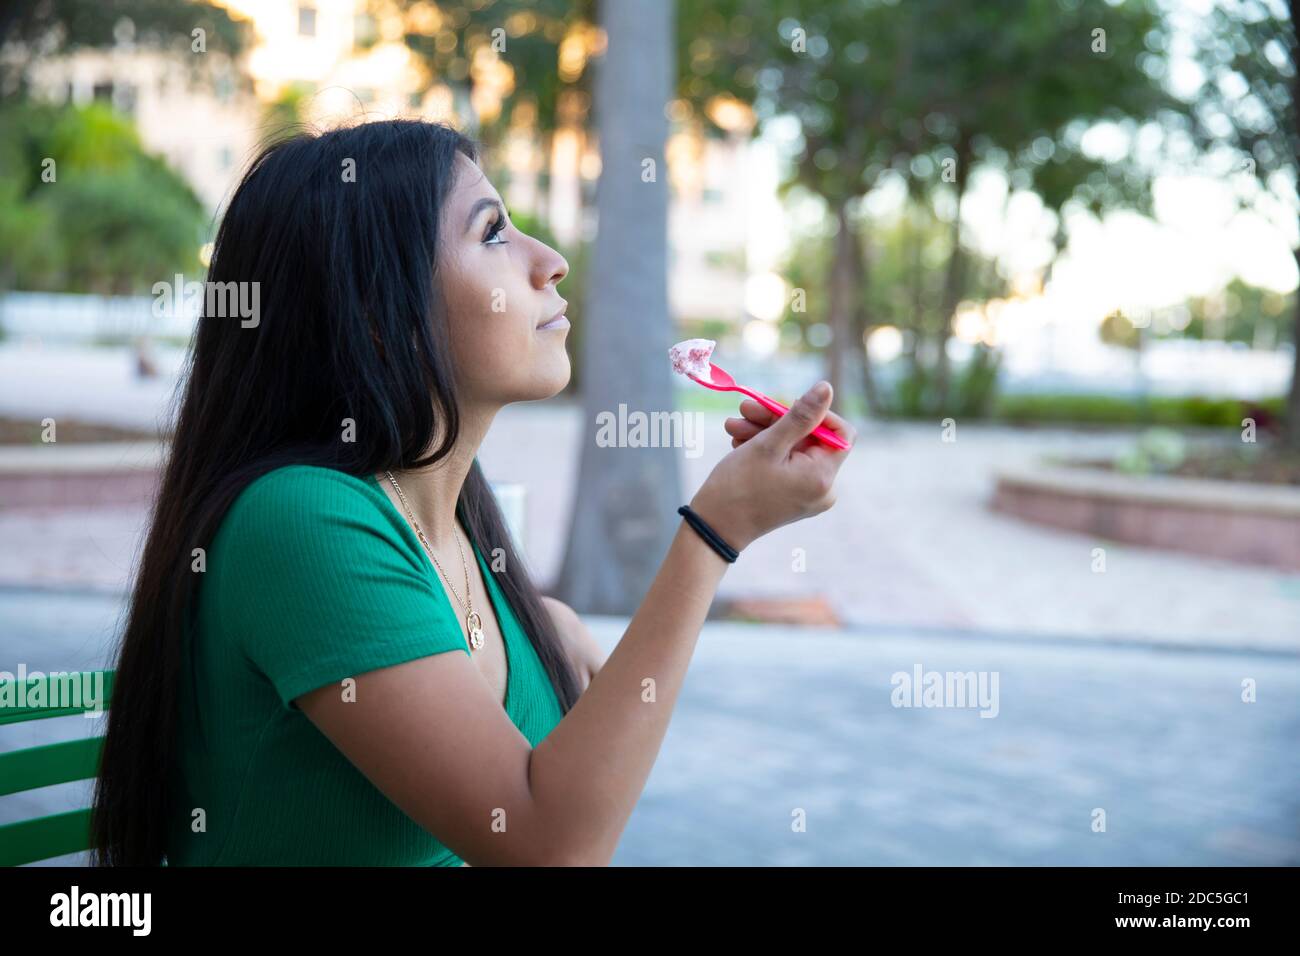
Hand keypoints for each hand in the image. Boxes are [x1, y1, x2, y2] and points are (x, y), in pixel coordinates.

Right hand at [688, 381, 854, 550]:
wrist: (714, 529)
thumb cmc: (738, 487)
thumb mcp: (768, 445)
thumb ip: (800, 416)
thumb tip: (826, 388)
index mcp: (822, 477)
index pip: (839, 432)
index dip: (817, 413)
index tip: (785, 406)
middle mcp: (822, 488)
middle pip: (811, 438)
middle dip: (777, 420)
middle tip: (746, 408)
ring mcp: (808, 494)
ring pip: (794, 448)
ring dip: (764, 433)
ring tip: (733, 426)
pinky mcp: (793, 496)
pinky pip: (786, 463)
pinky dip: (765, 450)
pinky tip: (739, 442)